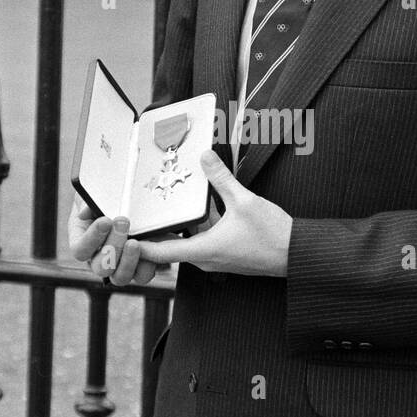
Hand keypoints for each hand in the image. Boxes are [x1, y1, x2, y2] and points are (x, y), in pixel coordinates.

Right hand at [67, 194, 166, 286]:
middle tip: (123, 222)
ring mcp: (118, 267)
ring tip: (135, 241)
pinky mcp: (138, 268)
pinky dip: (148, 265)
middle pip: (101, 267)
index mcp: (82, 243)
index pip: (80, 250)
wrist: (126, 202)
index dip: (91, 238)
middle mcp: (98, 260)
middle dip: (112, 246)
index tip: (105, 221)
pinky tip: (151, 247)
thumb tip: (85, 213)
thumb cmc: (104, 200)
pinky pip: (143, 276)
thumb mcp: (92, 195)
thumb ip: (87, 202)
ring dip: (128, 260)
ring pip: (120, 277)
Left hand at [135, 150, 292, 275]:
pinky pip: (200, 241)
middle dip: (151, 232)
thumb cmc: (273, 236)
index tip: (120, 235)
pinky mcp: (224, 254)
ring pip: (184, 243)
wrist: (297, 255)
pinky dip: (192, 228)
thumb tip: (205, 157)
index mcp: (204, 250)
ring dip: (173, 228)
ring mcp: (215, 258)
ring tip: (159, 207)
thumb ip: (221, 179)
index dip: (136, 244)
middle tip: (135, 213)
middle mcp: (205, 259)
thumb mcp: (245, 202)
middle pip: (168, 247)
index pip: (159, 252)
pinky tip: (195, 209)